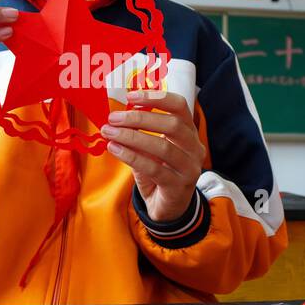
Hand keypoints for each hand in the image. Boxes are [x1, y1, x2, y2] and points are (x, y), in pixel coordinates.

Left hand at [101, 90, 204, 222]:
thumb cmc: (159, 172)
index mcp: (189, 133)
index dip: (156, 98)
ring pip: (163, 148)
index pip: (180, 107)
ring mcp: (189, 169)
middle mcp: (194, 149)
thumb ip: (140, 133)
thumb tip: (117, 116)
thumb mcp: (151, 149)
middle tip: (113, 118)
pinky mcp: (178, 187)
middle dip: (139, 119)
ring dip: (132, 137)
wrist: (168, 208)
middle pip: (172, 125)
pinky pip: (154, 169)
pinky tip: (114, 149)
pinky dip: (131, 157)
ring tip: (109, 132)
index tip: (130, 96)